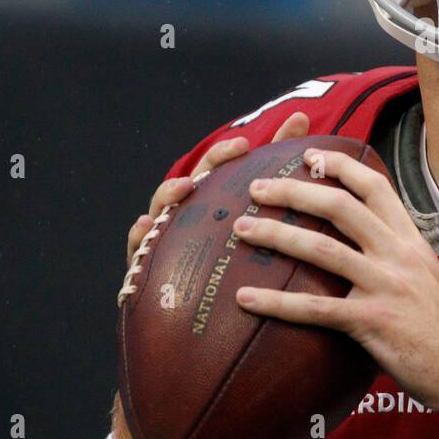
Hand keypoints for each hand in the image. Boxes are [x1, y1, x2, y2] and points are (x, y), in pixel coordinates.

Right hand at [124, 111, 310, 266]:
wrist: (192, 320)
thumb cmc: (221, 259)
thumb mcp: (253, 217)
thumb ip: (278, 168)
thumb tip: (301, 117)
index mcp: (208, 200)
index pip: (218, 168)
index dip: (229, 153)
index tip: (247, 143)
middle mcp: (185, 213)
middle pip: (196, 179)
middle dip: (212, 163)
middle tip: (233, 152)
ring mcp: (163, 235)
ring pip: (162, 208)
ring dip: (169, 193)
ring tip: (184, 187)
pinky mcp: (146, 265)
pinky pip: (137, 248)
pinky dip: (138, 234)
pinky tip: (144, 225)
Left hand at [230, 146, 438, 415]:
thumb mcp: (427, 277)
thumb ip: (396, 258)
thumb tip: (363, 249)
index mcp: (411, 240)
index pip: (375, 187)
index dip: (341, 166)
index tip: (310, 154)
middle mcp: (398, 255)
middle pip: (340, 207)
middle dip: (294, 191)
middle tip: (258, 188)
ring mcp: (386, 286)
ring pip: (322, 250)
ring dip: (277, 235)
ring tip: (243, 229)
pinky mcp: (373, 322)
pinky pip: (316, 308)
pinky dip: (276, 302)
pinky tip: (245, 298)